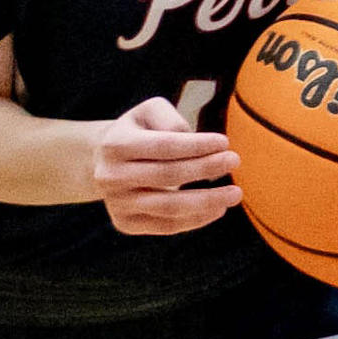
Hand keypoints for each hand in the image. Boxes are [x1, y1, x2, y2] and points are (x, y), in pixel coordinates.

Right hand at [92, 96, 239, 235]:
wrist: (103, 163)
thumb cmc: (137, 133)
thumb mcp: (148, 112)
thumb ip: (170, 119)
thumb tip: (195, 142)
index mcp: (115, 144)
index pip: (164, 145)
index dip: (197, 145)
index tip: (224, 142)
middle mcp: (110, 176)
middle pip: (168, 175)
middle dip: (206, 168)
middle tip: (234, 161)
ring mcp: (116, 203)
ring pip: (169, 207)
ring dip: (207, 201)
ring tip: (235, 193)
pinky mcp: (125, 223)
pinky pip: (167, 226)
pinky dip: (196, 219)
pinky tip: (218, 208)